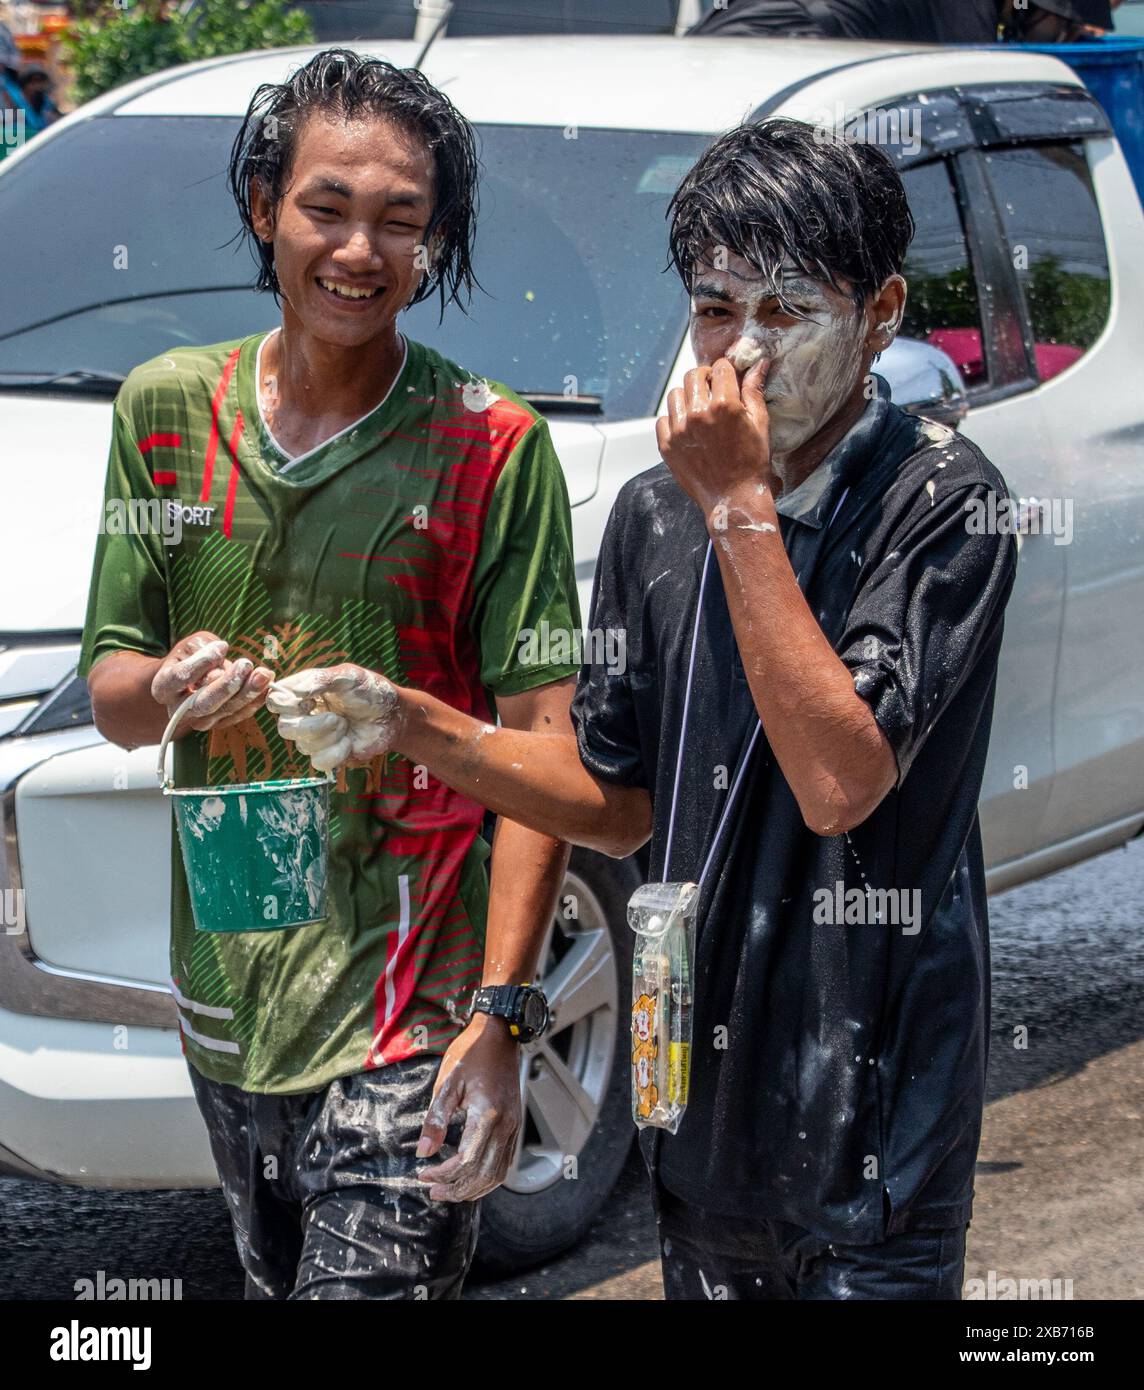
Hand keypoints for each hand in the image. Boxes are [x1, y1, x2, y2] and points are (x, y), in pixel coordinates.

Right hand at [151, 631, 273, 731]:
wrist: (188, 681)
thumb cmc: (189, 658)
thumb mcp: (191, 646)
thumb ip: (203, 650)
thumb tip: (221, 664)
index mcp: (164, 687)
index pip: (179, 678)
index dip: (200, 663)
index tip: (222, 647)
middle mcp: (178, 709)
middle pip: (204, 702)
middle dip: (227, 684)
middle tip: (246, 665)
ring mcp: (199, 720)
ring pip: (224, 711)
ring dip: (247, 693)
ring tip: (264, 674)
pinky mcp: (218, 723)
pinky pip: (238, 715)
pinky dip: (254, 701)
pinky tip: (266, 686)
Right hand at [266, 664, 402, 772]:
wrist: (395, 716)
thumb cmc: (371, 691)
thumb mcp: (348, 676)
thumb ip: (319, 680)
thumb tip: (294, 692)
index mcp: (304, 692)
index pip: (275, 700)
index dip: (285, 704)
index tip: (309, 701)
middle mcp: (305, 715)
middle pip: (284, 728)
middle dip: (311, 726)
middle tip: (336, 718)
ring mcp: (315, 737)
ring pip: (302, 746)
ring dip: (330, 736)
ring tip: (347, 725)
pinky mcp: (328, 755)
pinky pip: (319, 762)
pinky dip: (338, 752)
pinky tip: (350, 742)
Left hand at [415, 1012, 522, 1202]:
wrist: (499, 1035)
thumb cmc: (471, 1054)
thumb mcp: (447, 1083)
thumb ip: (435, 1120)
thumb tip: (424, 1152)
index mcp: (487, 1115)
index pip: (466, 1161)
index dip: (443, 1174)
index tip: (423, 1174)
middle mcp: (505, 1125)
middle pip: (484, 1174)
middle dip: (458, 1189)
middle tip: (434, 1192)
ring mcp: (514, 1126)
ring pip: (498, 1173)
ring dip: (474, 1188)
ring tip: (451, 1190)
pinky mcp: (516, 1124)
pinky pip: (505, 1161)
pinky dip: (488, 1177)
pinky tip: (472, 1177)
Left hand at [655, 358, 772, 516]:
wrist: (733, 498)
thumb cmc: (752, 463)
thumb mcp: (760, 424)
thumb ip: (754, 391)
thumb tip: (759, 364)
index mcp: (724, 405)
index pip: (720, 368)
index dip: (726, 371)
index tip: (727, 380)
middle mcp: (698, 413)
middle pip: (693, 375)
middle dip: (705, 378)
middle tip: (712, 391)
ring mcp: (679, 430)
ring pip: (676, 394)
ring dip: (687, 396)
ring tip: (698, 410)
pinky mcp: (667, 445)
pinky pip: (663, 418)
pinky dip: (674, 419)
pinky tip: (687, 428)